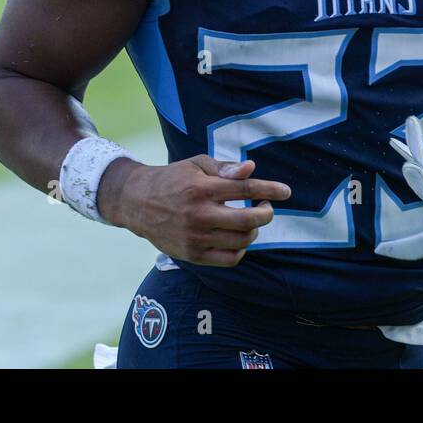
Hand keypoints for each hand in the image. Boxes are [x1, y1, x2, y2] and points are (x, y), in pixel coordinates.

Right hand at [102, 157, 290, 267]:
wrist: (137, 202)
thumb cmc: (173, 179)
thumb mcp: (197, 164)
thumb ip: (225, 168)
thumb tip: (252, 169)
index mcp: (202, 188)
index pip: (245, 189)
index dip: (270, 190)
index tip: (286, 192)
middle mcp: (199, 215)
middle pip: (248, 220)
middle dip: (266, 214)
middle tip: (265, 208)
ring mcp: (195, 237)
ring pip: (241, 240)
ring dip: (254, 231)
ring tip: (250, 221)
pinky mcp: (192, 255)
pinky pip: (229, 258)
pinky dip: (241, 249)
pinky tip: (238, 237)